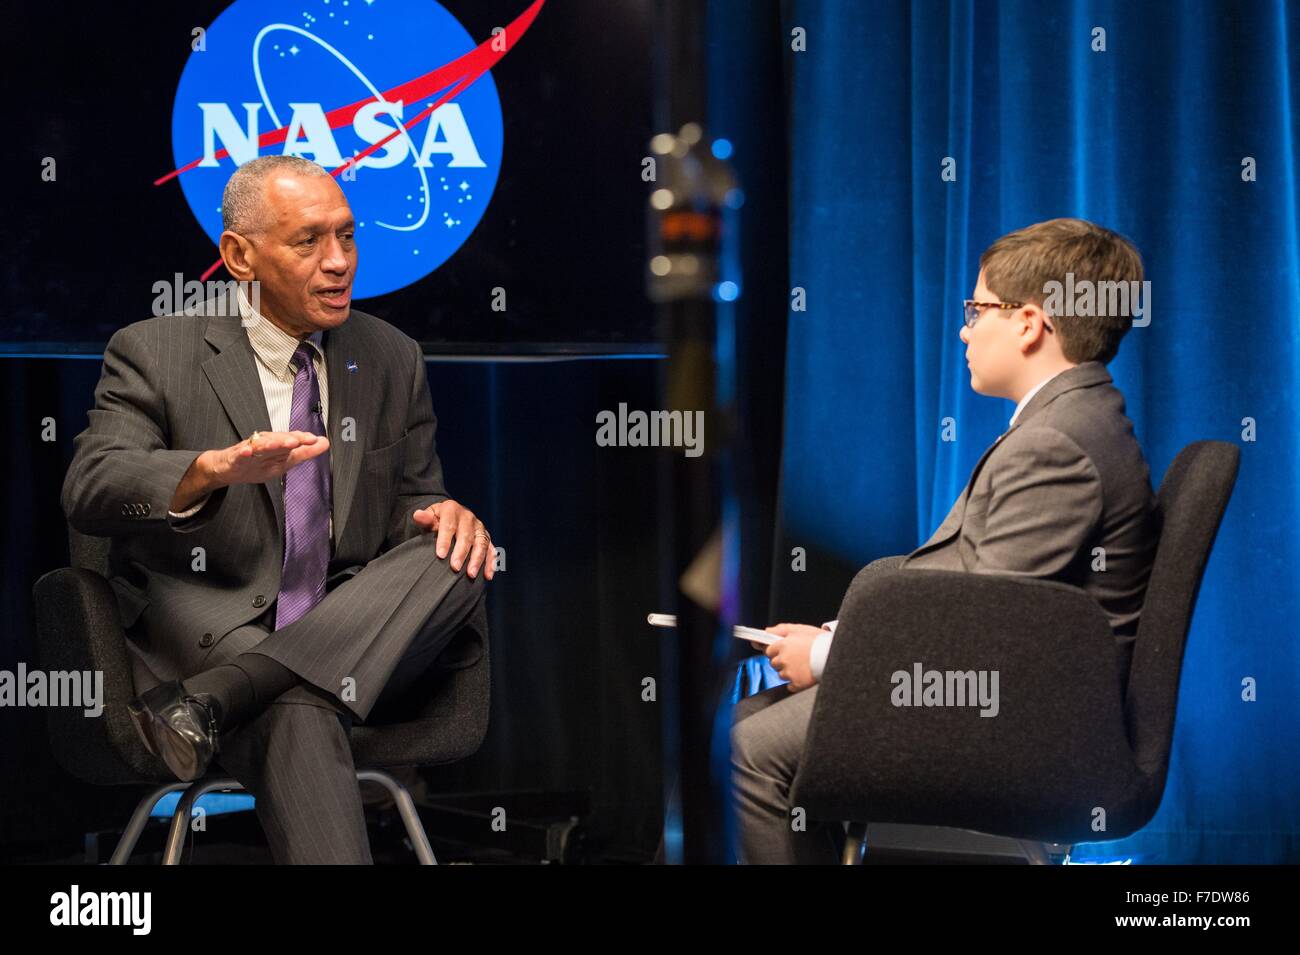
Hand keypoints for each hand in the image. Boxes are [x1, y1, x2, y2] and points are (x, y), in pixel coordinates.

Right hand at [171, 431, 329, 509]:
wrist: (226, 468)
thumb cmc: (256, 462)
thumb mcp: (283, 461)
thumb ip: (304, 453)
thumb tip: (324, 443)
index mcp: (277, 447)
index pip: (291, 440)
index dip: (302, 439)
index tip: (314, 440)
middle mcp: (265, 445)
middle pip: (278, 440)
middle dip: (289, 440)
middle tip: (299, 440)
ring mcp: (249, 451)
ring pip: (261, 445)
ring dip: (271, 443)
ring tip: (281, 443)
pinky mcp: (235, 458)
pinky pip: (240, 455)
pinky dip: (244, 453)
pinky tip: (248, 452)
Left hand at [411, 499, 495, 579]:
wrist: (449, 516)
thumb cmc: (436, 520)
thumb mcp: (428, 517)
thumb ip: (424, 519)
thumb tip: (418, 515)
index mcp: (452, 509)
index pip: (449, 525)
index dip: (445, 540)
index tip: (440, 555)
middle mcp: (468, 517)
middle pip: (466, 535)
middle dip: (461, 552)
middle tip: (455, 567)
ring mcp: (479, 527)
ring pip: (482, 543)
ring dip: (478, 559)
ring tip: (471, 574)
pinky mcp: (486, 537)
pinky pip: (492, 550)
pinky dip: (491, 563)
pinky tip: (488, 576)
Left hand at [755, 623, 824, 692]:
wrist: (834, 655)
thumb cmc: (819, 641)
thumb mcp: (800, 629)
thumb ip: (781, 629)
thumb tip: (767, 631)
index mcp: (783, 645)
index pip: (768, 651)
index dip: (775, 651)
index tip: (782, 652)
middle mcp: (783, 659)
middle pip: (773, 663)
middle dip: (782, 662)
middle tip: (795, 659)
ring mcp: (789, 672)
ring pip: (781, 675)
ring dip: (788, 672)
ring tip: (802, 666)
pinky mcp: (796, 683)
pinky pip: (790, 686)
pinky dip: (796, 683)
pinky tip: (804, 675)